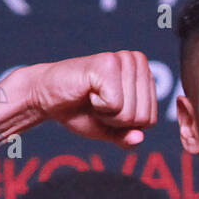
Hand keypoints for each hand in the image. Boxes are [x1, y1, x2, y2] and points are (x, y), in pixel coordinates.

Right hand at [26, 51, 158, 146]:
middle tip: (98, 104)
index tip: (108, 110)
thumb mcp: (110, 130)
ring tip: (93, 98)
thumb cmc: (80, 110)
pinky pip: (115, 105)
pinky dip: (99, 108)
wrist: (47, 97)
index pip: (151, 119)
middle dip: (117, 121)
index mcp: (144, 74)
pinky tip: (88, 93)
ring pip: (130, 113)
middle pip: (142, 117)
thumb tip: (139, 138)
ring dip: (107, 114)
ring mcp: (123, 60)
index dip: (126, 125)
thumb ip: (127, 137)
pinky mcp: (107, 64)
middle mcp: (137, 62)